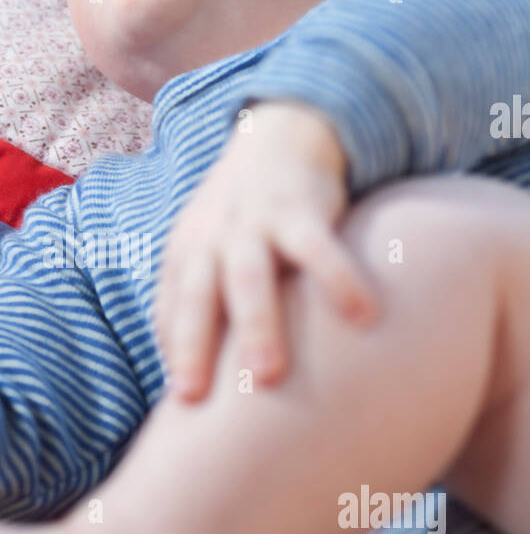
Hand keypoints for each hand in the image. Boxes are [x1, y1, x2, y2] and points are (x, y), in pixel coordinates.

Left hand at [154, 102, 377, 399]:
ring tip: (270, 377)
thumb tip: (191, 381)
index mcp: (187, 253)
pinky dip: (338, 280)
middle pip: (198, 295)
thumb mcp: (209, 250)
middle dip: (195, 346)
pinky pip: (319, 248)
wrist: (283, 133)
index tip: (180, 401)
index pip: (170, 308)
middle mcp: (213, 239)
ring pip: (249, 276)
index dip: (173, 350)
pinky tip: (362, 318)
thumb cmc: (244, 218)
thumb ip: (198, 305)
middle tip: (193, 399)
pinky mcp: (301, 210)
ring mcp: (254, 223)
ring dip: (257, 325)